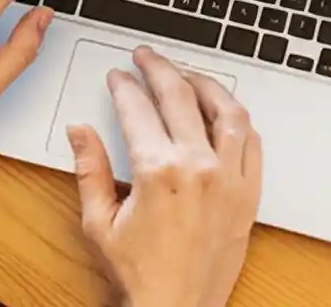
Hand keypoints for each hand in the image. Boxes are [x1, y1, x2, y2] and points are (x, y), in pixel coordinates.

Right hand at [68, 47, 262, 306]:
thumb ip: (89, 170)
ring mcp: (229, 179)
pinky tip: (223, 112)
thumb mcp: (99, 222)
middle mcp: (198, 168)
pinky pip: (252, 142)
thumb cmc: (140, 274)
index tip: (117, 76)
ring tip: (188, 74)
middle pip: (180, 95)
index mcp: (157, 171)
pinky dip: (238, 120)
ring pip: (227, 110)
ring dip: (206, 84)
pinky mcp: (249, 194)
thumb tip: (79, 131)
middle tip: (146, 56)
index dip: (124, 85)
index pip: (138, 108)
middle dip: (159, 68)